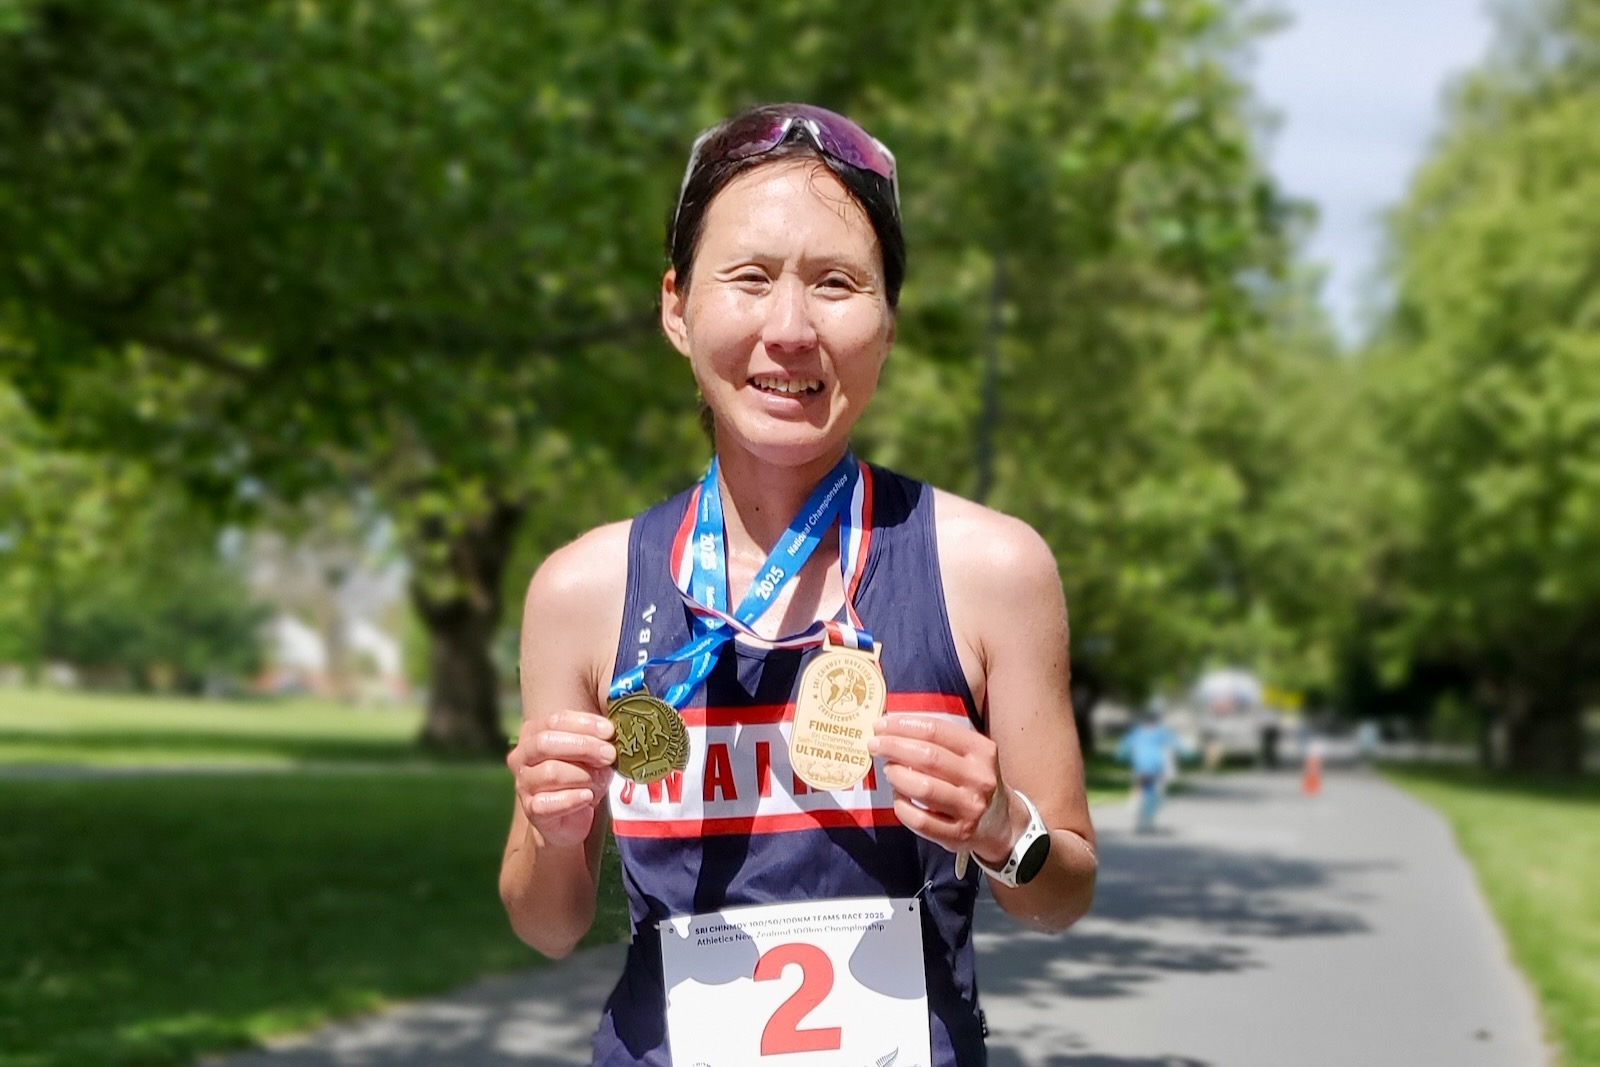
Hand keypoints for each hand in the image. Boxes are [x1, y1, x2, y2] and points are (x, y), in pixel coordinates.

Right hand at [506, 708, 616, 848]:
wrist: (570, 818)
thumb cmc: (580, 777)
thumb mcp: (589, 753)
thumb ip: (597, 738)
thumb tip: (614, 731)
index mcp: (533, 733)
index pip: (555, 720)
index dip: (584, 724)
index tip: (609, 731)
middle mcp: (522, 756)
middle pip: (547, 743)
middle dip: (584, 746)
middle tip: (610, 754)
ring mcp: (524, 783)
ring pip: (551, 772)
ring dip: (583, 776)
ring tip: (599, 781)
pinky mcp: (531, 809)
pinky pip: (549, 802)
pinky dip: (572, 799)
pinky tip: (587, 797)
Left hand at [868, 714, 1013, 863]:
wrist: (1001, 821)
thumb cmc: (973, 779)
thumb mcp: (970, 753)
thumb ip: (939, 739)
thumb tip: (892, 726)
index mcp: (982, 751)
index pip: (936, 731)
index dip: (904, 725)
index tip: (881, 724)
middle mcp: (979, 778)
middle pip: (927, 757)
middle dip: (893, 747)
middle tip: (874, 744)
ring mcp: (970, 809)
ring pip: (923, 788)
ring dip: (896, 776)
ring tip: (888, 770)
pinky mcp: (958, 834)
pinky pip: (920, 820)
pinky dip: (902, 806)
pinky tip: (899, 798)